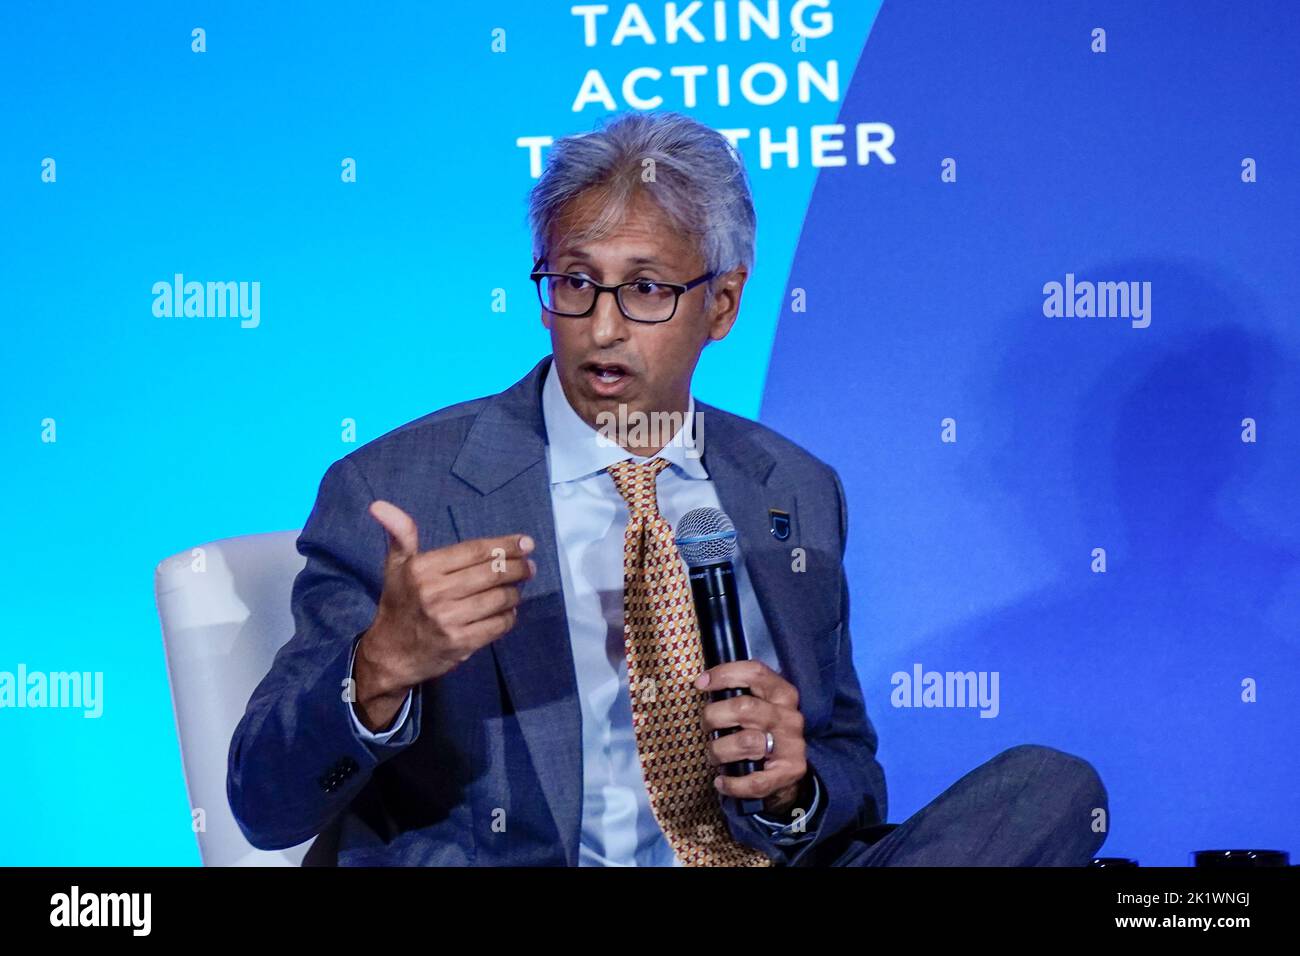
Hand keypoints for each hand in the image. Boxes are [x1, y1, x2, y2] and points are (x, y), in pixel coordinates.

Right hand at [352, 500, 535, 729]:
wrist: (391, 653)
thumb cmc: (399, 603)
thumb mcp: (396, 566)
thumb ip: (400, 533)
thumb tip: (379, 504)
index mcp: (422, 569)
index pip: (475, 551)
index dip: (505, 545)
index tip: (526, 542)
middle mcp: (435, 593)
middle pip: (491, 573)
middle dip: (518, 567)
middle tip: (529, 566)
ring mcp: (448, 620)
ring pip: (499, 599)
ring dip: (515, 592)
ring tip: (517, 588)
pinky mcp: (460, 644)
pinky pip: (498, 625)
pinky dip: (509, 616)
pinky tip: (508, 610)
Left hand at [696, 660, 809, 818]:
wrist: (788, 773)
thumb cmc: (763, 732)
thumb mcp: (760, 706)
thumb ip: (740, 694)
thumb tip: (703, 683)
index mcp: (782, 694)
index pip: (755, 673)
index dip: (725, 674)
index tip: (701, 684)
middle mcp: (789, 717)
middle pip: (744, 707)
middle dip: (714, 716)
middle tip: (706, 725)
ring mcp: (791, 745)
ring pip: (746, 742)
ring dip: (719, 750)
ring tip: (713, 755)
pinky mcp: (789, 773)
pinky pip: (755, 781)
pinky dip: (732, 783)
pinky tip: (721, 782)